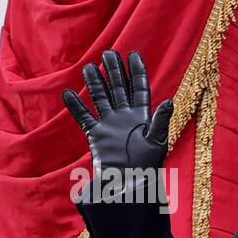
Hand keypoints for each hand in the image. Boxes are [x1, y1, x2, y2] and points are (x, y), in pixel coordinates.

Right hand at [62, 50, 172, 203]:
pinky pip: (84, 117)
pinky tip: (68, 92)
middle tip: (108, 53)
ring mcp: (110, 125)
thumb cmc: (148, 166)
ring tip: (88, 67)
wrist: (129, 184)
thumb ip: (160, 121)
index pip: (139, 89)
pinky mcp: (96, 135)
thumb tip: (169, 101)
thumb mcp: (157, 142)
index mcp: (142, 117)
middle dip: (114, 71)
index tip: (134, 54)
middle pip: (118, 89)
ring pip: (100, 98)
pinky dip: (76, 106)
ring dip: (95, 83)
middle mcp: (125, 117)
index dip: (137, 72)